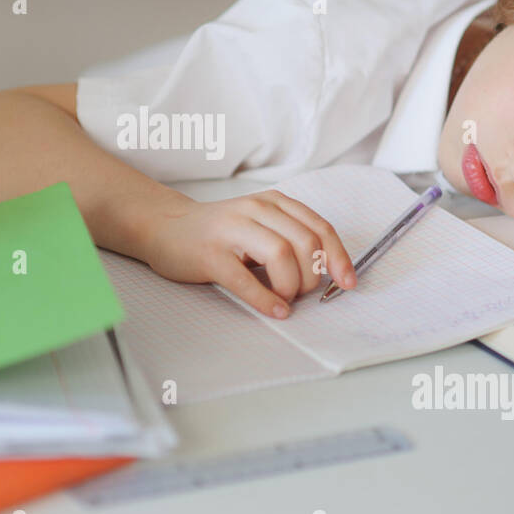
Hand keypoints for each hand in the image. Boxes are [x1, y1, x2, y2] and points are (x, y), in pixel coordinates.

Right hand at [138, 190, 355, 318]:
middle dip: (313, 275)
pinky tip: (276, 310)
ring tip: (284, 298)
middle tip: (302, 292)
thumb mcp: (260, 225)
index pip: (319, 227)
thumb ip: (291, 238)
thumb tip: (328, 272)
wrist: (165, 227)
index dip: (338, 257)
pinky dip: (265, 299)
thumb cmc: (219, 233)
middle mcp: (254, 210)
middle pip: (304, 242)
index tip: (347, 282)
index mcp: (273, 203)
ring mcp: (231, 230)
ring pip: (281, 254)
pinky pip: (245, 280)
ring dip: (291, 285)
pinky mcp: (210, 255)